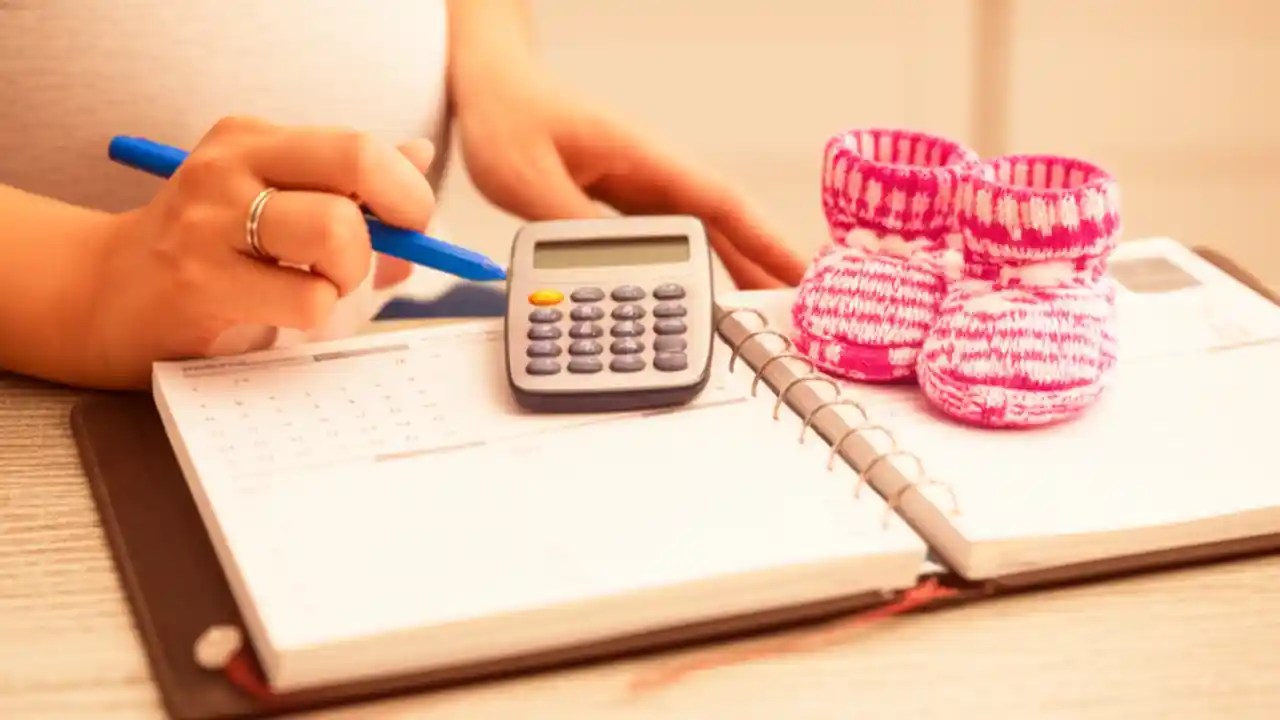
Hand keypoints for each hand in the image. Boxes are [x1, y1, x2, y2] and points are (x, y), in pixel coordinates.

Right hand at [89, 116, 435, 385]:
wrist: (102, 297)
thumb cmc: (208, 253)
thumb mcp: (273, 202)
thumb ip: (347, 187)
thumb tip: (423, 159)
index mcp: (252, 140)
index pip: (359, 146)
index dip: (407, 191)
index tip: (411, 223)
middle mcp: (229, 168)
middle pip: (356, 172)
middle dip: (386, 228)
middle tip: (366, 261)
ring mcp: (210, 224)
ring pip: (338, 234)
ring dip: (347, 277)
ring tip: (311, 289)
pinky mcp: (202, 284)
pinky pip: (308, 301)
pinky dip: (312, 317)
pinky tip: (273, 314)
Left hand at [454, 68, 806, 288]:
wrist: (490, 86)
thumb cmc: (508, 115)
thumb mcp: (528, 177)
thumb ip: (571, 223)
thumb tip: (611, 272)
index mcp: (645, 159)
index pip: (720, 203)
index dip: (764, 240)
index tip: (800, 270)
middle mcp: (652, 174)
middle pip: (722, 226)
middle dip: (761, 267)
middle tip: (794, 310)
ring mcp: (639, 189)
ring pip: (697, 236)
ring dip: (730, 270)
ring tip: (756, 314)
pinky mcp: (621, 201)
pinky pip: (666, 241)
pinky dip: (689, 268)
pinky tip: (696, 295)